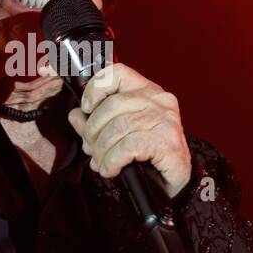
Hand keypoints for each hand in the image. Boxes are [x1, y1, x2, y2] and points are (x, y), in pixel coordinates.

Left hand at [67, 63, 192, 198]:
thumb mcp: (122, 132)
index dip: (95, 88)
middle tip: (90, 148)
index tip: (86, 109)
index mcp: (147, 91)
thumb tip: (76, 116)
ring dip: (101, 150)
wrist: (177, 179)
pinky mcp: (166, 142)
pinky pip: (127, 147)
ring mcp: (164, 120)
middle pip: (112, 105)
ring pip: (117, 128)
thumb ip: (97, 122)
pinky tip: (110, 169)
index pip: (118, 73)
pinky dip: (112, 161)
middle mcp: (158, 100)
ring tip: (100, 162)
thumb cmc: (151, 153)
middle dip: (93, 130)